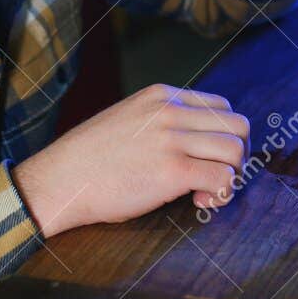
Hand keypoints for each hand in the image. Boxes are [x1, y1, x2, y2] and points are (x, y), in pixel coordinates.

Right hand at [12, 84, 250, 236]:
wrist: (59, 180)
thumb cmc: (89, 159)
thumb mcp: (127, 118)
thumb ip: (160, 120)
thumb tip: (194, 139)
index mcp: (161, 96)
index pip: (221, 107)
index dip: (223, 136)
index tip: (207, 158)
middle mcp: (170, 112)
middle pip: (238, 126)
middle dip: (236, 156)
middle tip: (215, 177)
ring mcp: (172, 140)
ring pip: (236, 151)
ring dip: (231, 176)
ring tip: (205, 192)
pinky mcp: (172, 171)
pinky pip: (223, 178)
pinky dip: (220, 194)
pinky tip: (198, 202)